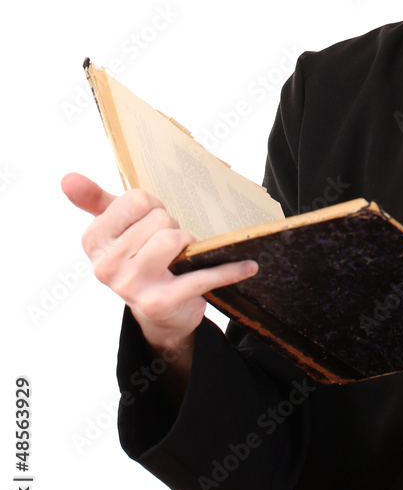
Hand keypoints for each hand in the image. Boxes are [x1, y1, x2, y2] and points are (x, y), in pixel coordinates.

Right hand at [61, 173, 256, 354]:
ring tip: (186, 255)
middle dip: (173, 225)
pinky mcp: (161, 302)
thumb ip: (95, 201)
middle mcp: (107, 265)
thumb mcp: (117, 229)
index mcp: (94, 242)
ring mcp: (132, 285)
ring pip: (174, 238)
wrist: (159, 311)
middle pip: (159, 218)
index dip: (153, 206)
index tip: (153, 219)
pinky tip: (248, 266)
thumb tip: (67, 178)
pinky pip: (202, 275)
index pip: (135, 199)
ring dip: (190, 243)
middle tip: (171, 243)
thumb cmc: (141, 258)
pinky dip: (230, 270)